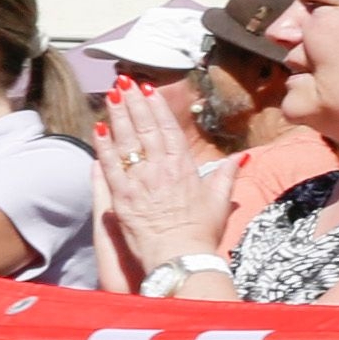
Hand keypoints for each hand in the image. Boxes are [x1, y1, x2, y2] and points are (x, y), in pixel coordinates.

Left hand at [96, 95, 221, 284]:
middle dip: (134, 102)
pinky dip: (103, 145)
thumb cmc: (200, 233)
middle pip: (144, 128)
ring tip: (110, 95)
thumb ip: (226, 176)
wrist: (180, 257)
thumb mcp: (219, 201)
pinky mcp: (121, 196)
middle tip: (124, 82)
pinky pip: (109, 165)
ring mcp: (139, 180)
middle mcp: (161, 168)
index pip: (168, 129)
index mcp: (184, 167)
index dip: (156, 107)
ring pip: (126, 140)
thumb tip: (240, 158)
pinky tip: (98, 128)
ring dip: (117, 115)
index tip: (148, 89)